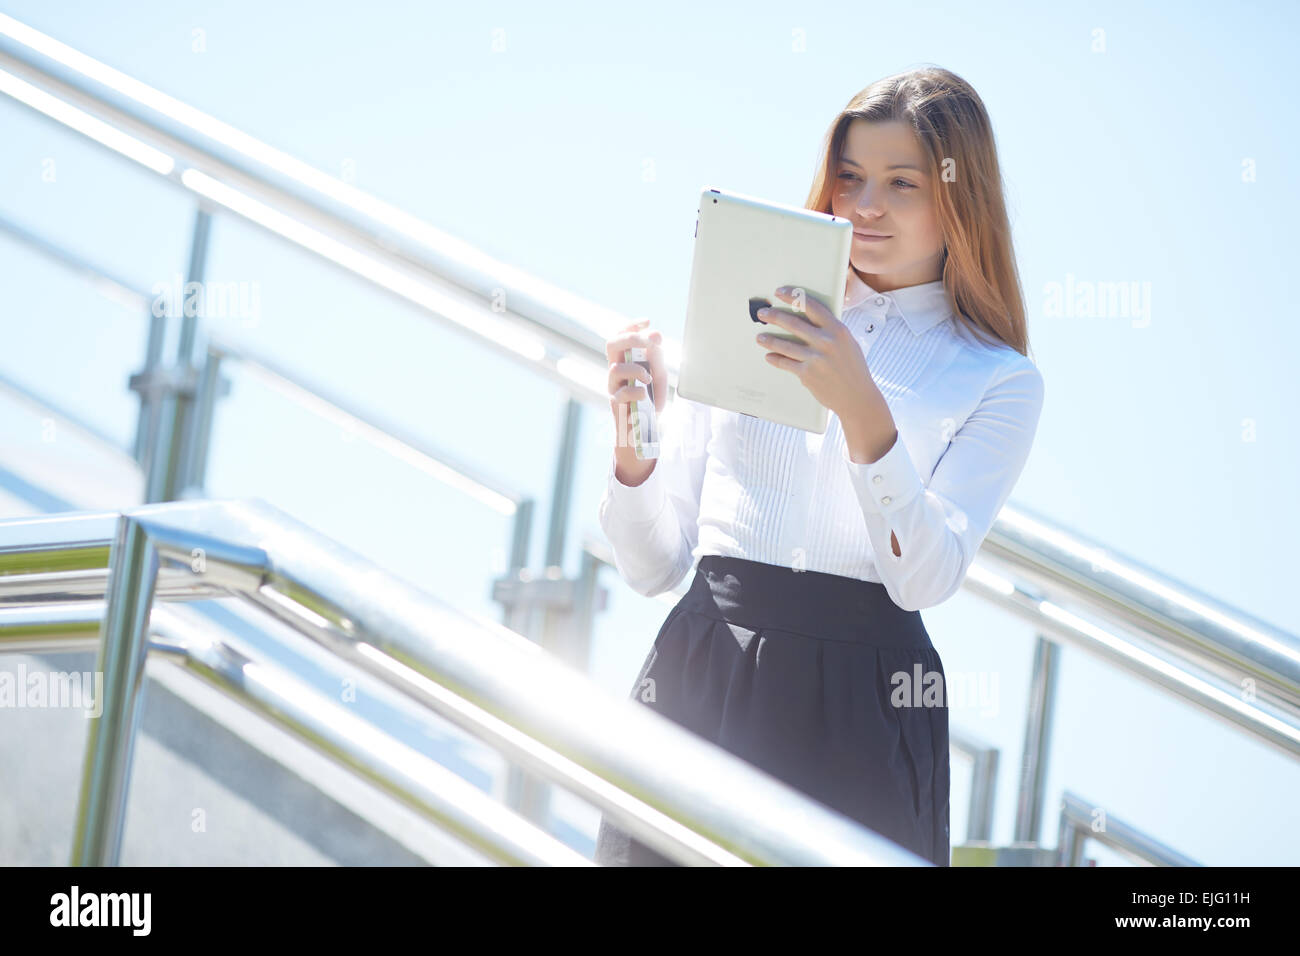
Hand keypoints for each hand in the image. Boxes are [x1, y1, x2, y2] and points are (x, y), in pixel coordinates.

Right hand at [604, 318, 665, 484]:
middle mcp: (615, 370)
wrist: (645, 428)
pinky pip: (621, 394)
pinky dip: (635, 391)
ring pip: (615, 368)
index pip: (620, 335)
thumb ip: (656, 355)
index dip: (630, 325)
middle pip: (611, 345)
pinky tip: (645, 395)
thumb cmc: (650, 397)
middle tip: (649, 342)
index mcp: (624, 359)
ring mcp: (613, 387)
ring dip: (636, 369)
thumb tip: (656, 334)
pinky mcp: (616, 405)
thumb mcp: (658, 372)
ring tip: (649, 377)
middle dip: (631, 339)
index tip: (647, 321)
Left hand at [753, 285, 876, 419]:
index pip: (812, 306)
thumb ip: (830, 331)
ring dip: (769, 340)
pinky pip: (785, 363)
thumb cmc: (853, 368)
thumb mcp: (848, 343)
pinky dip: (775, 359)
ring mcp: (815, 358)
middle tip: (762, 313)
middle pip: (793, 323)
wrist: (857, 397)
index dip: (793, 297)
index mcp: (838, 330)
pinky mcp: (807, 374)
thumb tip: (808, 319)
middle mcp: (826, 341)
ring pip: (785, 345)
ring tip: (760, 337)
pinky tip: (769, 356)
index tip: (779, 292)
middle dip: (774, 316)